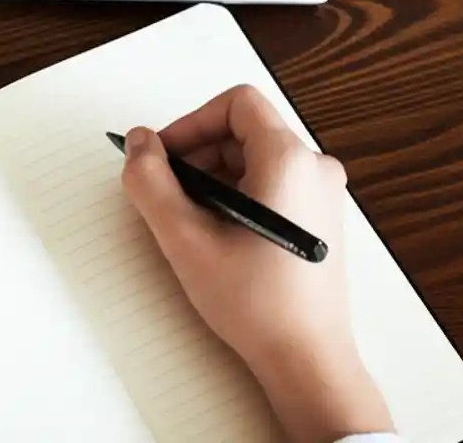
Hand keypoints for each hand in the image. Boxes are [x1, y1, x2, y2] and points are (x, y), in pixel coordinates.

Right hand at [121, 85, 392, 442]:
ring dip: (214, 179)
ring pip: (254, 160)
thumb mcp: (186, 238)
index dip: (190, 122)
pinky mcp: (319, 218)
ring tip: (192, 223)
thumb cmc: (257, 304)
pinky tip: (219, 238)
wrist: (306, 358)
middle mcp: (315, 168)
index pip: (236, 103)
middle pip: (243, 131)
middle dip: (197, 154)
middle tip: (169, 195)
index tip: (164, 157)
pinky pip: (271, 185)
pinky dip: (237, 197)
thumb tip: (139, 143)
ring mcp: (323, 194)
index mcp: (289, 161)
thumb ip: (152, 182)